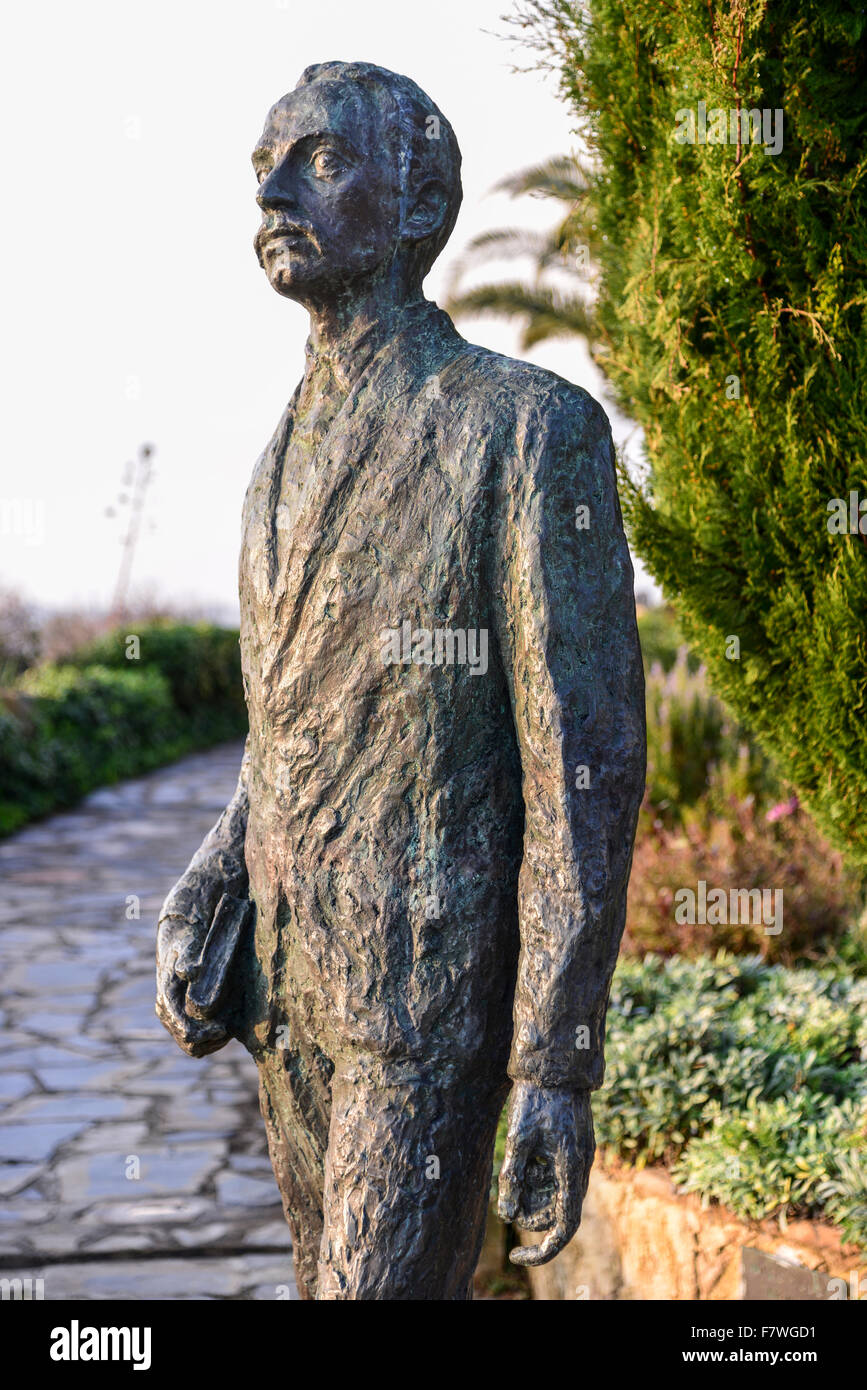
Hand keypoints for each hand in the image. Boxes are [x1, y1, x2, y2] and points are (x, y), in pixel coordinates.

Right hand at [156, 911, 229, 1057]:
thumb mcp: (187, 944)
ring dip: (213, 1041)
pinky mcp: (181, 1017)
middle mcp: (166, 1011)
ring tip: (230, 1025)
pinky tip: (225, 1023)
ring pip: (193, 1046)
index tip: (225, 1026)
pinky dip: (211, 1037)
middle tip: (231, 1026)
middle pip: (190, 1044)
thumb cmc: (186, 940)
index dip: (207, 1034)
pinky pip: (196, 1040)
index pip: (186, 1032)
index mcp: (167, 998)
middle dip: (212, 1040)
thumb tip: (187, 971)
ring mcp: (172, 1017)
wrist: (178, 937)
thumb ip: (187, 958)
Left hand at [498, 1080, 594, 1266]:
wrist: (555, 1063)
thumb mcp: (518, 1137)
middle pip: (556, 1211)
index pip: (563, 1227)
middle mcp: (580, 1168)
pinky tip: (525, 1150)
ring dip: (533, 1189)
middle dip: (530, 1211)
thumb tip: (506, 1214)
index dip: (543, 1250)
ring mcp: (579, 1158)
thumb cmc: (536, 1099)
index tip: (517, 1256)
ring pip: (556, 1193)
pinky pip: (557, 1174)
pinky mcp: (574, 1147)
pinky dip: (539, 1173)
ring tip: (516, 1160)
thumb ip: (512, 1177)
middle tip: (506, 1194)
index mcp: (570, 1169)